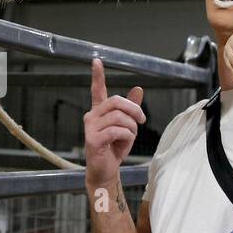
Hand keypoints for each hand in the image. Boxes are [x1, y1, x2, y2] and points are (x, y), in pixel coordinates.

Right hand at [84, 58, 145, 186]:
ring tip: (129, 138)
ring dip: (131, 128)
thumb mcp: (127, 127)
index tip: (96, 61)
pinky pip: (116, 130)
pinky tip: (122, 145)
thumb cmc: (114, 149)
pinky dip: (126, 137)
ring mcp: (90, 127)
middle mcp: (92, 116)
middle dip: (134, 109)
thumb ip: (131, 109)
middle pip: (116, 101)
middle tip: (142, 120)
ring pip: (119, 117)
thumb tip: (138, 89)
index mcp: (99, 112)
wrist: (106, 171)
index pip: (97, 90)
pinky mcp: (93, 139)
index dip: (97, 75)